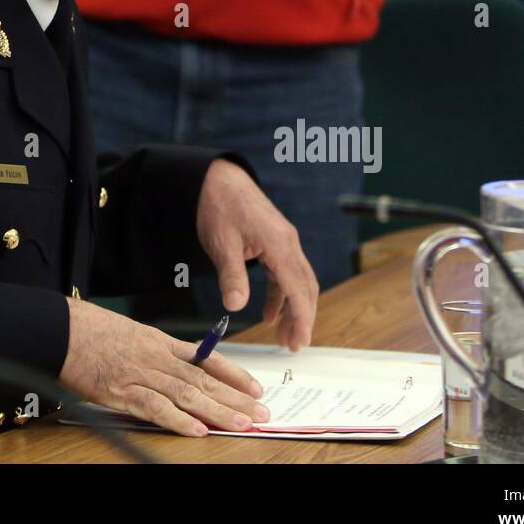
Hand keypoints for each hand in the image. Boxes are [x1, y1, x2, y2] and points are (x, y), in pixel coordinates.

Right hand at [59, 297, 270, 434]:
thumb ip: (154, 349)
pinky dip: (178, 420)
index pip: (206, 358)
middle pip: (203, 380)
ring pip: (188, 395)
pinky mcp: (122, 392)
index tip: (254, 387)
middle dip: (235, 398)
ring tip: (242, 424)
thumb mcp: (130, 332)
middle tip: (261, 413)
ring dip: (217, 412)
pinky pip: (156, 408)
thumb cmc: (90, 329)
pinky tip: (198, 430)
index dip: (233, 374)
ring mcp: (140, 375)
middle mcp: (156, 357)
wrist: (62, 329)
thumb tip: (174, 364)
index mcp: (159, 341)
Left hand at [196, 158, 318, 349]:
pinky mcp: (275, 240)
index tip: (300, 342)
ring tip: (282, 336)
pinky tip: (269, 313)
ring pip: (297, 281)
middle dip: (302, 318)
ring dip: (292, 308)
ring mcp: (284, 240)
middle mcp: (288, 243)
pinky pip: (284, 272)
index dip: (302, 319)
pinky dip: (280, 294)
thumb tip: (235, 306)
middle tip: (293, 345)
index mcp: (279, 244)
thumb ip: (231, 276)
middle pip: (305, 287)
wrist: (218, 177)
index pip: (298, 289)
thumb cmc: (219, 206)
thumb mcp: (222, 244)